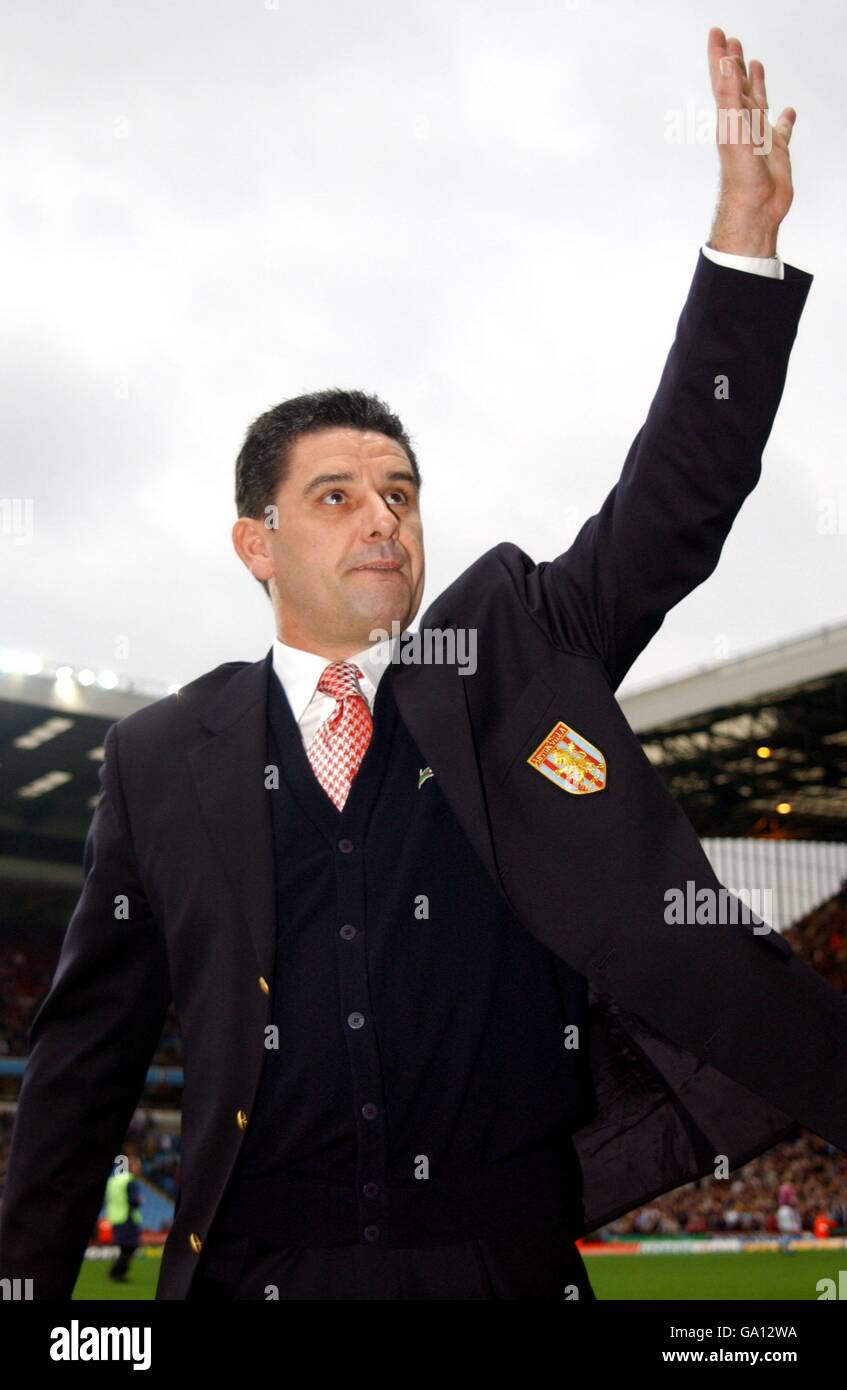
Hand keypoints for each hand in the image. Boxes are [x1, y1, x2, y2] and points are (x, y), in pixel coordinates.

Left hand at [706, 27, 795, 256]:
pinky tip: (788, 112)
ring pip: (758, 102)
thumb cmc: (741, 175)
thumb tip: (725, 62)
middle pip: (738, 86)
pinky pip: (782, 130)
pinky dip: (786, 120)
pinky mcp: (776, 151)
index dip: (719, 55)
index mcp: (730, 117)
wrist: (754, 208)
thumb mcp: (734, 128)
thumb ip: (729, 95)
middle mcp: (743, 123)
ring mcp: (760, 136)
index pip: (723, 78)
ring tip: (755, 64)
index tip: (716, 34)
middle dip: (735, 62)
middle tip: (732, 41)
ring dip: (756, 83)